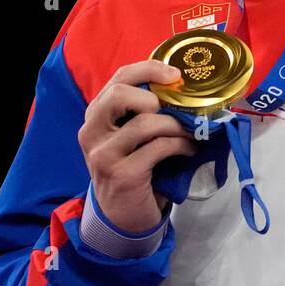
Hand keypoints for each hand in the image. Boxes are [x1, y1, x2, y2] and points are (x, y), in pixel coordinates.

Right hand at [78, 60, 195, 232]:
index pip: (118, 78)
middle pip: (120, 94)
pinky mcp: (122, 174)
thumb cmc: (133, 168)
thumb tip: (183, 89)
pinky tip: (189, 150)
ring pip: (145, 122)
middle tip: (175, 110)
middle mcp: (92, 132)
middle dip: (155, 97)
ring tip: (191, 133)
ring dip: (177, 125)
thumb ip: (142, 112)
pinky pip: (158, 148)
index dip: (148, 69)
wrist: (122, 216)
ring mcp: (104, 154)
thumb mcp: (130, 137)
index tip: (175, 74)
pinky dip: (181, 145)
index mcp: (96, 116)